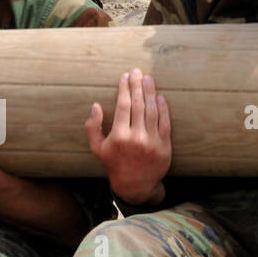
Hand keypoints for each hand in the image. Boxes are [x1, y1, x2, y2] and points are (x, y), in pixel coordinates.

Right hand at [85, 69, 170, 206]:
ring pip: (153, 110)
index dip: (125, 89)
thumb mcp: (97, 148)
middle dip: (138, 85)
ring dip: (151, 92)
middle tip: (137, 72)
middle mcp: (137, 137)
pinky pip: (165, 122)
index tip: (125, 76)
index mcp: (119, 136)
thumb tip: (96, 105)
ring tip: (149, 78)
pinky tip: (160, 96)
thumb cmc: (114, 164)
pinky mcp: (165, 144)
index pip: (123, 106)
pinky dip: (163, 108)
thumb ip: (93, 127)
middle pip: (138, 105)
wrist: (136, 185)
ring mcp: (152, 141)